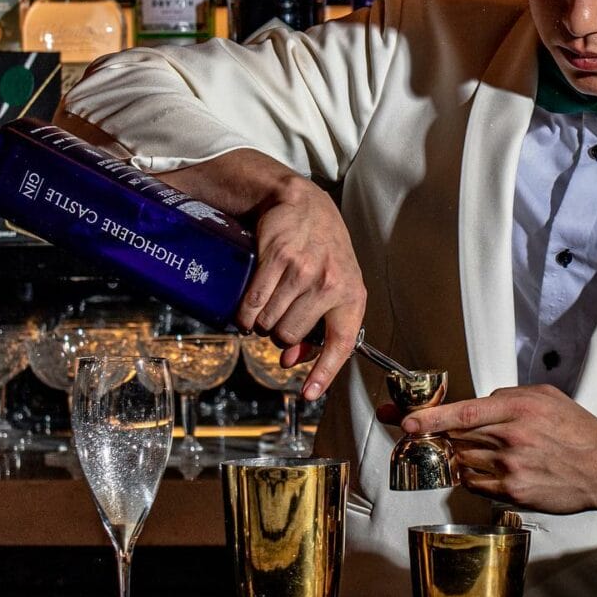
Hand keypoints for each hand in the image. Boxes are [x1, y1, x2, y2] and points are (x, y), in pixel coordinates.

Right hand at [239, 172, 365, 401]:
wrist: (304, 203)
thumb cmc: (323, 248)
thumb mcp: (335, 284)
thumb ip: (320, 325)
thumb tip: (290, 362)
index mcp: (351, 295)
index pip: (341, 344)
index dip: (324, 372)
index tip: (309, 393)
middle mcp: (329, 284)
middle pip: (291, 336)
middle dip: (280, 335)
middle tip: (280, 317)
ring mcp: (303, 271)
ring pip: (270, 323)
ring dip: (261, 322)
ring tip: (268, 305)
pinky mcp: (276, 259)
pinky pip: (253, 303)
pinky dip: (245, 313)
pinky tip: (248, 308)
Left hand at [400, 384, 596, 514]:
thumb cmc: (579, 431)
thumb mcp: (546, 397)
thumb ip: (509, 396)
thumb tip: (480, 403)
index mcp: (520, 410)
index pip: (464, 413)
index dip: (431, 418)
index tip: (406, 422)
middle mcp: (512, 439)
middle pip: (458, 437)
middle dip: (436, 436)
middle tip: (423, 434)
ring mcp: (511, 469)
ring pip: (464, 461)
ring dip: (460, 455)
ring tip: (479, 450)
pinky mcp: (513, 493)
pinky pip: (476, 485)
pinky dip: (473, 476)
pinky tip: (489, 469)